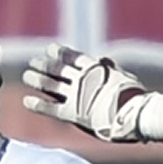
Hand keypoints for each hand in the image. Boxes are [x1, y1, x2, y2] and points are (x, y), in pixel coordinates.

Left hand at [22, 43, 152, 142]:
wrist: (135, 115)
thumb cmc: (134, 98)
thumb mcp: (124, 78)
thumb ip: (111, 69)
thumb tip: (104, 59)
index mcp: (95, 70)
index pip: (74, 58)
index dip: (61, 53)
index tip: (50, 48)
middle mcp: (82, 80)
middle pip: (58, 70)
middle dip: (44, 65)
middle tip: (33, 62)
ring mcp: (76, 96)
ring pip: (51, 86)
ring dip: (37, 80)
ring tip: (27, 76)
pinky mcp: (73, 114)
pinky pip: (50, 108)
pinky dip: (38, 104)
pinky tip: (27, 101)